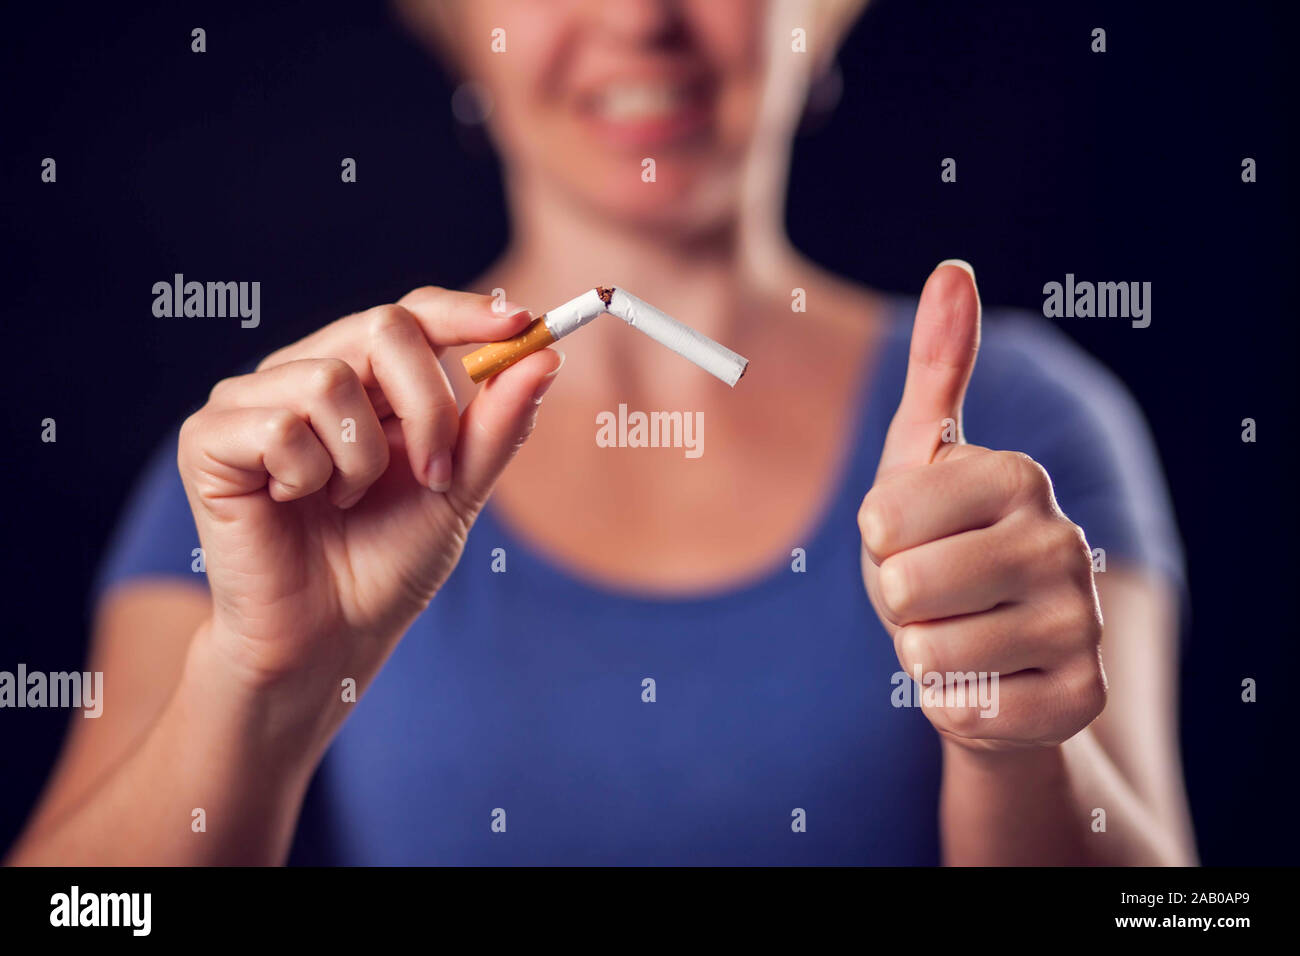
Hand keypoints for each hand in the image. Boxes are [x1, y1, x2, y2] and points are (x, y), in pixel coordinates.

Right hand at [178, 287, 562, 711]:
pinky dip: (307, 477)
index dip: (465, 312)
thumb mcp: (458, 490)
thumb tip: (544, 357)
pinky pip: (280, 426)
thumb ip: (496, 425)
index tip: (521, 324)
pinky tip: (296, 504)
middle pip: (383, 328)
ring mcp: (252, 400)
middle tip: (435, 475)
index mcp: (365, 378)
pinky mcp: (208, 437)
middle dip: (428, 406)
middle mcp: (306, 372)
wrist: (329, 636)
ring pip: (329, 380)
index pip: (413, 312)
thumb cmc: (387, 561)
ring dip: (361, 458)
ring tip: (346, 500)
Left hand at [859, 262, 1104, 751]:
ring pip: (929, 653)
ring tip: (958, 636)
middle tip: (935, 596)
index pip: (884, 517)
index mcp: (1017, 475)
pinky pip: (963, 708)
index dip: (877, 541)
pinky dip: (952, 703)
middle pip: (904, 586)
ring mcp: (1078, 624)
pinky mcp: (1077, 698)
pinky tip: (985, 682)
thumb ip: (936, 370)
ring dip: (922, 654)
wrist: (987, 658)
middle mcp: (1062, 541)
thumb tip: (952, 267)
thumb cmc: (937, 552)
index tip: (910, 538)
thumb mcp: (920, 463)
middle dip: (897, 603)